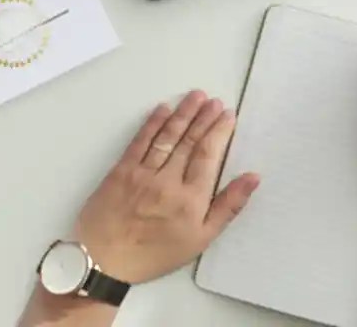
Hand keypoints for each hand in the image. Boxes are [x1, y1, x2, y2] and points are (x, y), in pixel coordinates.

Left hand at [71, 91, 259, 284]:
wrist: (104, 258)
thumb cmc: (154, 254)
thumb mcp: (200, 239)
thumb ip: (228, 206)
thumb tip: (252, 177)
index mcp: (191, 199)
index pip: (208, 155)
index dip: (219, 131)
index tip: (228, 115)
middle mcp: (168, 180)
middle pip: (190, 141)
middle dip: (204, 117)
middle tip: (214, 101)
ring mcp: (143, 172)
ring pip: (167, 136)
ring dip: (183, 114)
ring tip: (195, 97)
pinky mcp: (121, 169)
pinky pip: (140, 141)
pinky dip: (152, 123)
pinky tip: (163, 109)